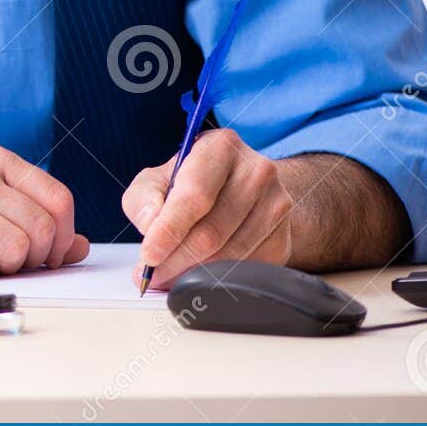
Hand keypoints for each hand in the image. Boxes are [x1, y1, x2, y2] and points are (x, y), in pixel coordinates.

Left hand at [122, 128, 293, 289]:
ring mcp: (277, 205)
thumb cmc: (192, 182)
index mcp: (221, 147)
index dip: (169, 229)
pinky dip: (218, 278)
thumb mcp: (157, 179)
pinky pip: (247, 268)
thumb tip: (150, 225)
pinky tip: (199, 274)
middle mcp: (256, 172)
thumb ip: (143, 199)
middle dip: (175, 260)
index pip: (195, 195)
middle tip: (153, 275)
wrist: (241, 188)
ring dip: (194, 273)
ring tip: (170, 276)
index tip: (150, 255)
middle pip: (211, 232)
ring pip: (229, 255)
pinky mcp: (283, 237)